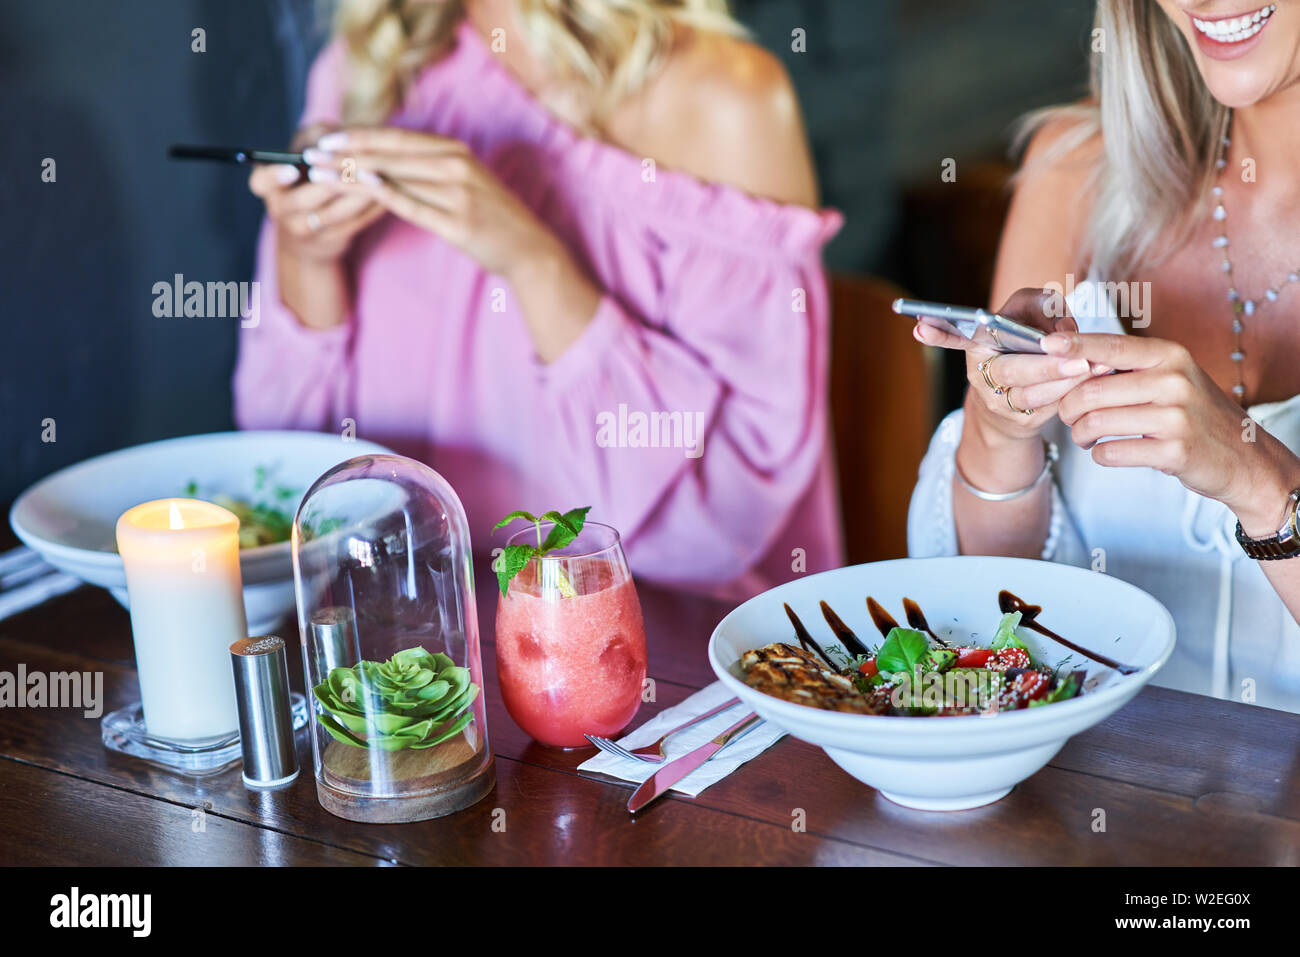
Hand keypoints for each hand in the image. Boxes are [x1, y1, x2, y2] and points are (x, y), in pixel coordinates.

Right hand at [248, 123, 383, 262]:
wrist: (313, 219)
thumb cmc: (309, 168)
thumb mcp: (306, 146)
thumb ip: (315, 136)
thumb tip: (332, 135)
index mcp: (268, 185)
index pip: (261, 182)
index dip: (275, 176)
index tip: (293, 169)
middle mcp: (281, 209)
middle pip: (302, 200)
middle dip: (329, 182)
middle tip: (353, 166)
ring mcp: (305, 229)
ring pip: (332, 214)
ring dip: (356, 194)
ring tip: (376, 176)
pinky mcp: (331, 240)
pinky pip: (352, 224)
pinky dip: (369, 208)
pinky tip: (386, 190)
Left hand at [304, 127, 564, 280]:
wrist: (528, 249)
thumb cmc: (490, 217)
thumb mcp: (463, 182)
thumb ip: (428, 169)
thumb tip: (384, 162)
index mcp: (455, 151)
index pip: (397, 138)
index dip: (359, 136)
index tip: (326, 137)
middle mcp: (456, 165)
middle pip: (391, 154)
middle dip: (347, 152)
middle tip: (311, 153)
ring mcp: (459, 193)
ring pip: (396, 176)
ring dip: (354, 174)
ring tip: (322, 174)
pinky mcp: (459, 222)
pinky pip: (415, 205)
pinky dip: (386, 194)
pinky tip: (361, 188)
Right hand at [913, 288, 1102, 442]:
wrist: (1015, 396)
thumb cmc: (1024, 342)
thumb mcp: (1027, 313)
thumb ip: (1044, 305)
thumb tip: (1064, 325)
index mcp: (976, 346)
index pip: (955, 336)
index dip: (939, 332)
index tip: (920, 325)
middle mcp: (982, 375)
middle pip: (1012, 370)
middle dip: (1045, 366)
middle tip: (1077, 360)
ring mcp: (1001, 403)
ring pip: (1036, 394)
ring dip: (1069, 381)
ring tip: (1098, 366)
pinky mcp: (1022, 422)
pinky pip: (1051, 408)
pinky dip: (1075, 393)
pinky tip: (1097, 379)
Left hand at [1048, 331, 1299, 533]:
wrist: (1242, 457)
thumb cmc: (1193, 414)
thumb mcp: (1171, 378)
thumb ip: (1129, 368)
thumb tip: (1070, 358)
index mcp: (1169, 356)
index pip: (1110, 346)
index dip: (1074, 346)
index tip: (1045, 345)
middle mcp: (1174, 381)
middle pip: (1090, 390)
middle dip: (1067, 407)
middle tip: (1069, 417)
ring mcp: (1176, 417)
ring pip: (1095, 422)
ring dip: (1079, 434)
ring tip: (1084, 437)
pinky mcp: (1174, 451)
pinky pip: (1112, 453)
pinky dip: (1099, 455)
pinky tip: (1106, 452)